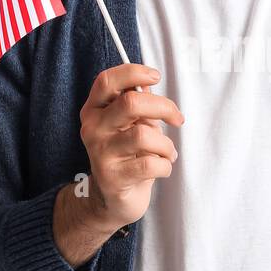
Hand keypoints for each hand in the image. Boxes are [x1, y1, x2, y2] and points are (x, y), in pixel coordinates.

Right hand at [77, 62, 184, 231]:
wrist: (111, 198)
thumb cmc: (126, 155)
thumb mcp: (129, 124)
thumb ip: (137, 103)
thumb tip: (148, 81)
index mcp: (94, 110)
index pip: (107, 81)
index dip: (134, 72)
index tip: (156, 76)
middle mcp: (93, 128)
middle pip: (131, 103)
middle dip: (163, 107)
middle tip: (177, 118)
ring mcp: (100, 153)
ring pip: (144, 135)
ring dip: (166, 144)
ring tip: (167, 152)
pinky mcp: (112, 177)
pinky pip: (150, 163)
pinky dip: (165, 165)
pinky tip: (161, 168)